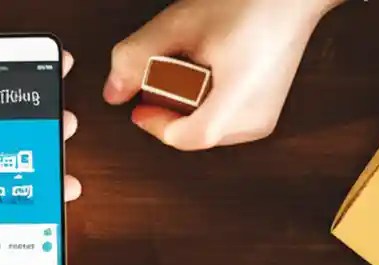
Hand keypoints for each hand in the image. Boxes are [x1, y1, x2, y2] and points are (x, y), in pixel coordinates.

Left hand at [104, 0, 344, 150]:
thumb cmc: (249, 4)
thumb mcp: (182, 24)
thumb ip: (137, 57)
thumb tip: (112, 93)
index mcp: (239, 103)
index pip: (186, 137)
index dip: (156, 124)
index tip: (137, 107)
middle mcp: (256, 121)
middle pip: (194, 133)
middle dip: (170, 108)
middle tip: (164, 72)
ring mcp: (263, 120)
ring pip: (207, 127)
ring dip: (187, 103)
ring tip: (189, 66)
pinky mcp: (265, 113)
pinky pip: (223, 118)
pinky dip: (205, 100)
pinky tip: (206, 71)